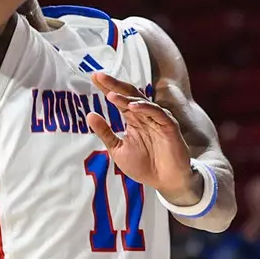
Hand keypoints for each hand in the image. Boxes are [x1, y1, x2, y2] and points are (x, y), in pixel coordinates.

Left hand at [87, 72, 196, 202]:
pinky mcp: (169, 126)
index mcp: (134, 119)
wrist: (166, 182)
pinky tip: (132, 106)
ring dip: (126, 97)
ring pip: (142, 102)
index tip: (93, 77)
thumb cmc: (145, 166)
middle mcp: (145, 115)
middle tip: (99, 76)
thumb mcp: (118, 150)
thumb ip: (105, 133)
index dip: (107, 88)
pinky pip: (158, 114)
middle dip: (114, 85)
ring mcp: (158, 119)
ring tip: (110, 94)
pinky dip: (146, 108)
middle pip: (129, 95)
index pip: (119, 99)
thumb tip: (90, 114)